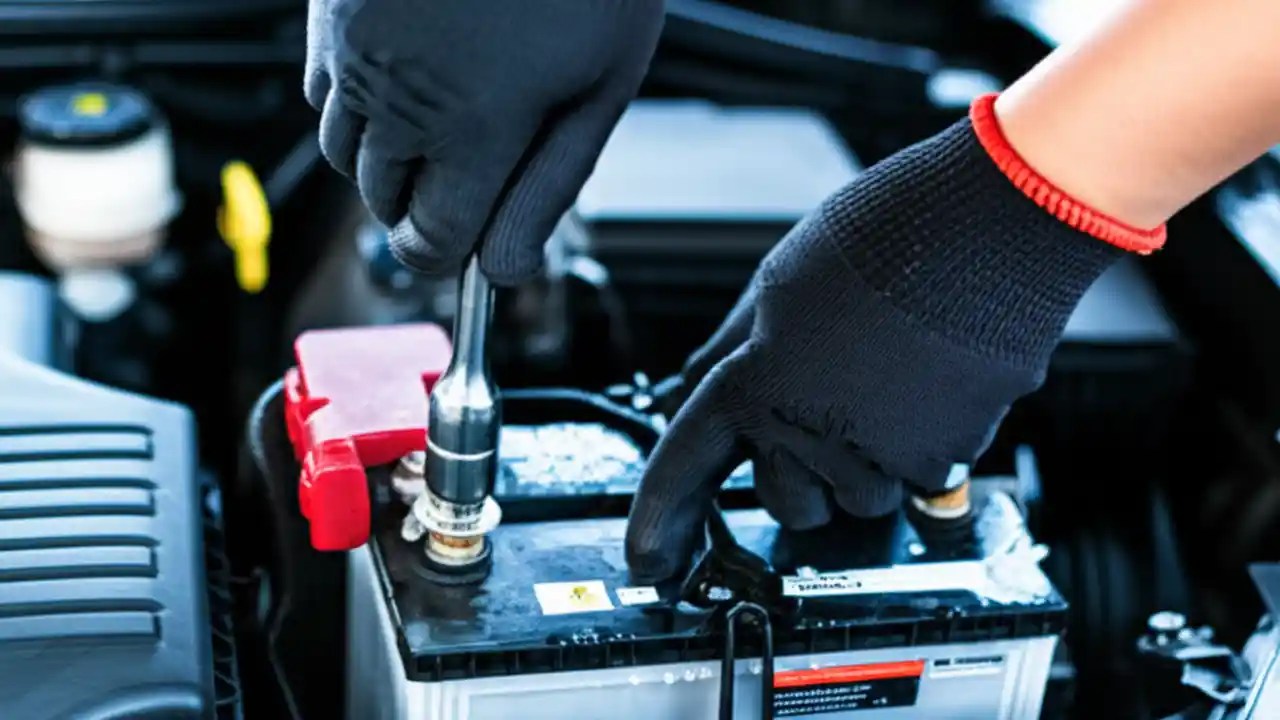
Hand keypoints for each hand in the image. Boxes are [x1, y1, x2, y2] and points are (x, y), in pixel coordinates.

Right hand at [306, 0, 663, 283]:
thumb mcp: (600, 86)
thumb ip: (549, 186)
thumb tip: (507, 268)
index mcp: (471, 130)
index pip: (430, 244)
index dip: (453, 256)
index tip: (475, 246)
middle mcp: (395, 98)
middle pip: (383, 205)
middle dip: (426, 208)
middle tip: (478, 171)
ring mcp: (352, 49)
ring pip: (344, 153)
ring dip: (387, 161)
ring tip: (447, 121)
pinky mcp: (329, 10)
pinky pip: (319, 90)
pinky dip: (353, 107)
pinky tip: (405, 78)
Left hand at [625, 110, 1124, 584]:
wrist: (988, 228)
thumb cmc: (883, 236)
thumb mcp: (779, 281)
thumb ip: (732, 347)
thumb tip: (692, 390)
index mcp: (754, 381)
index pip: (686, 467)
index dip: (660, 519)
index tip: (649, 561)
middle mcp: (809, 430)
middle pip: (784, 500)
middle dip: (796, 471)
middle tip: (827, 407)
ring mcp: (878, 454)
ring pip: (857, 500)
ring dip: (866, 463)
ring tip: (890, 383)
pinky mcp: (942, 462)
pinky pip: (918, 482)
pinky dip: (921, 446)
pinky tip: (928, 386)